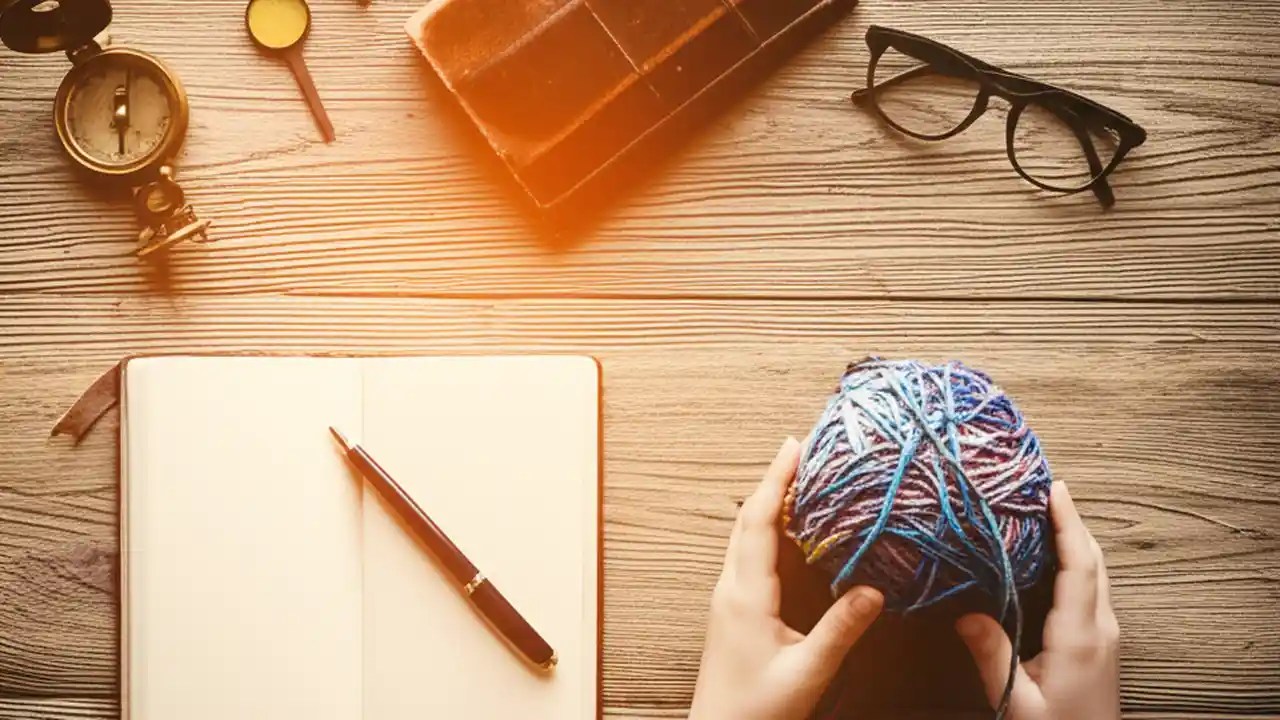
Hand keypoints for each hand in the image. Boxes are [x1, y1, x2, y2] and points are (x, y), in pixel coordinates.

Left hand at [690, 437, 884, 719]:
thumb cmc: (757, 710)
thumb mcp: (807, 672)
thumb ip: (840, 631)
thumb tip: (874, 590)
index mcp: (745, 594)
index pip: (758, 520)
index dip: (776, 479)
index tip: (795, 444)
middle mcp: (730, 587)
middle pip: (747, 517)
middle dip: (774, 479)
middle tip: (803, 448)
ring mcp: (728, 597)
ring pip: (744, 534)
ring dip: (768, 501)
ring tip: (799, 476)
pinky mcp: (733, 610)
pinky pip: (747, 553)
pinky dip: (767, 528)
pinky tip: (788, 529)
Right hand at [956, 481, 1120, 719]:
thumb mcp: (1017, 703)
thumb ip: (993, 657)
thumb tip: (966, 613)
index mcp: (1081, 636)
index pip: (1080, 565)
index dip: (1069, 523)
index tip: (1054, 488)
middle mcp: (1101, 629)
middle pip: (1094, 560)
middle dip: (1072, 520)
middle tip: (1044, 487)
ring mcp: (1106, 636)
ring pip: (1096, 572)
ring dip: (1076, 538)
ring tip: (1046, 511)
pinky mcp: (1100, 644)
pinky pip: (1092, 588)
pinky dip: (1076, 560)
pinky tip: (1052, 556)